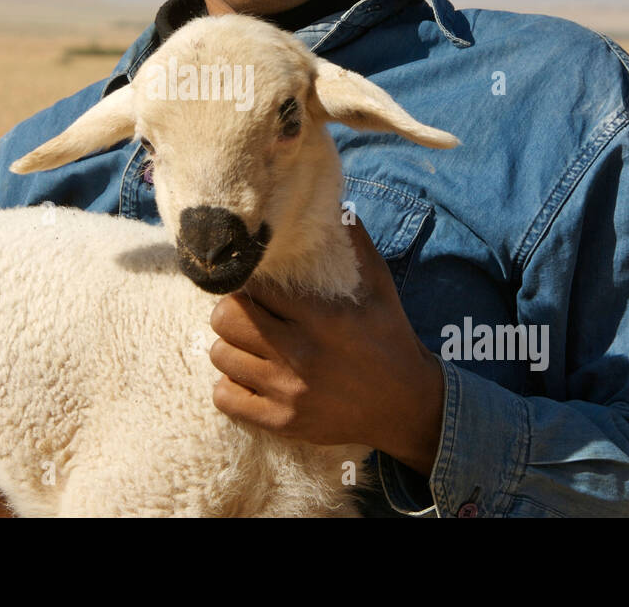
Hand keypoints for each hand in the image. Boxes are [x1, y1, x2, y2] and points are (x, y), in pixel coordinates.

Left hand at [208, 217, 444, 474]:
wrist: (407, 406)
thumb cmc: (390, 339)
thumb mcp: (381, 288)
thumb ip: (356, 244)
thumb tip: (336, 204)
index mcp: (323, 318)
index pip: (256, 287)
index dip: (249, 280)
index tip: (253, 281)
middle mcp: (301, 354)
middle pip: (227, 319)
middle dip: (232, 310)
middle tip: (245, 312)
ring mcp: (289, 392)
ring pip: (221, 356)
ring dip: (230, 346)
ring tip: (247, 343)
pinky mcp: (282, 422)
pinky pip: (225, 398)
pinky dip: (230, 385)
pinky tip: (247, 376)